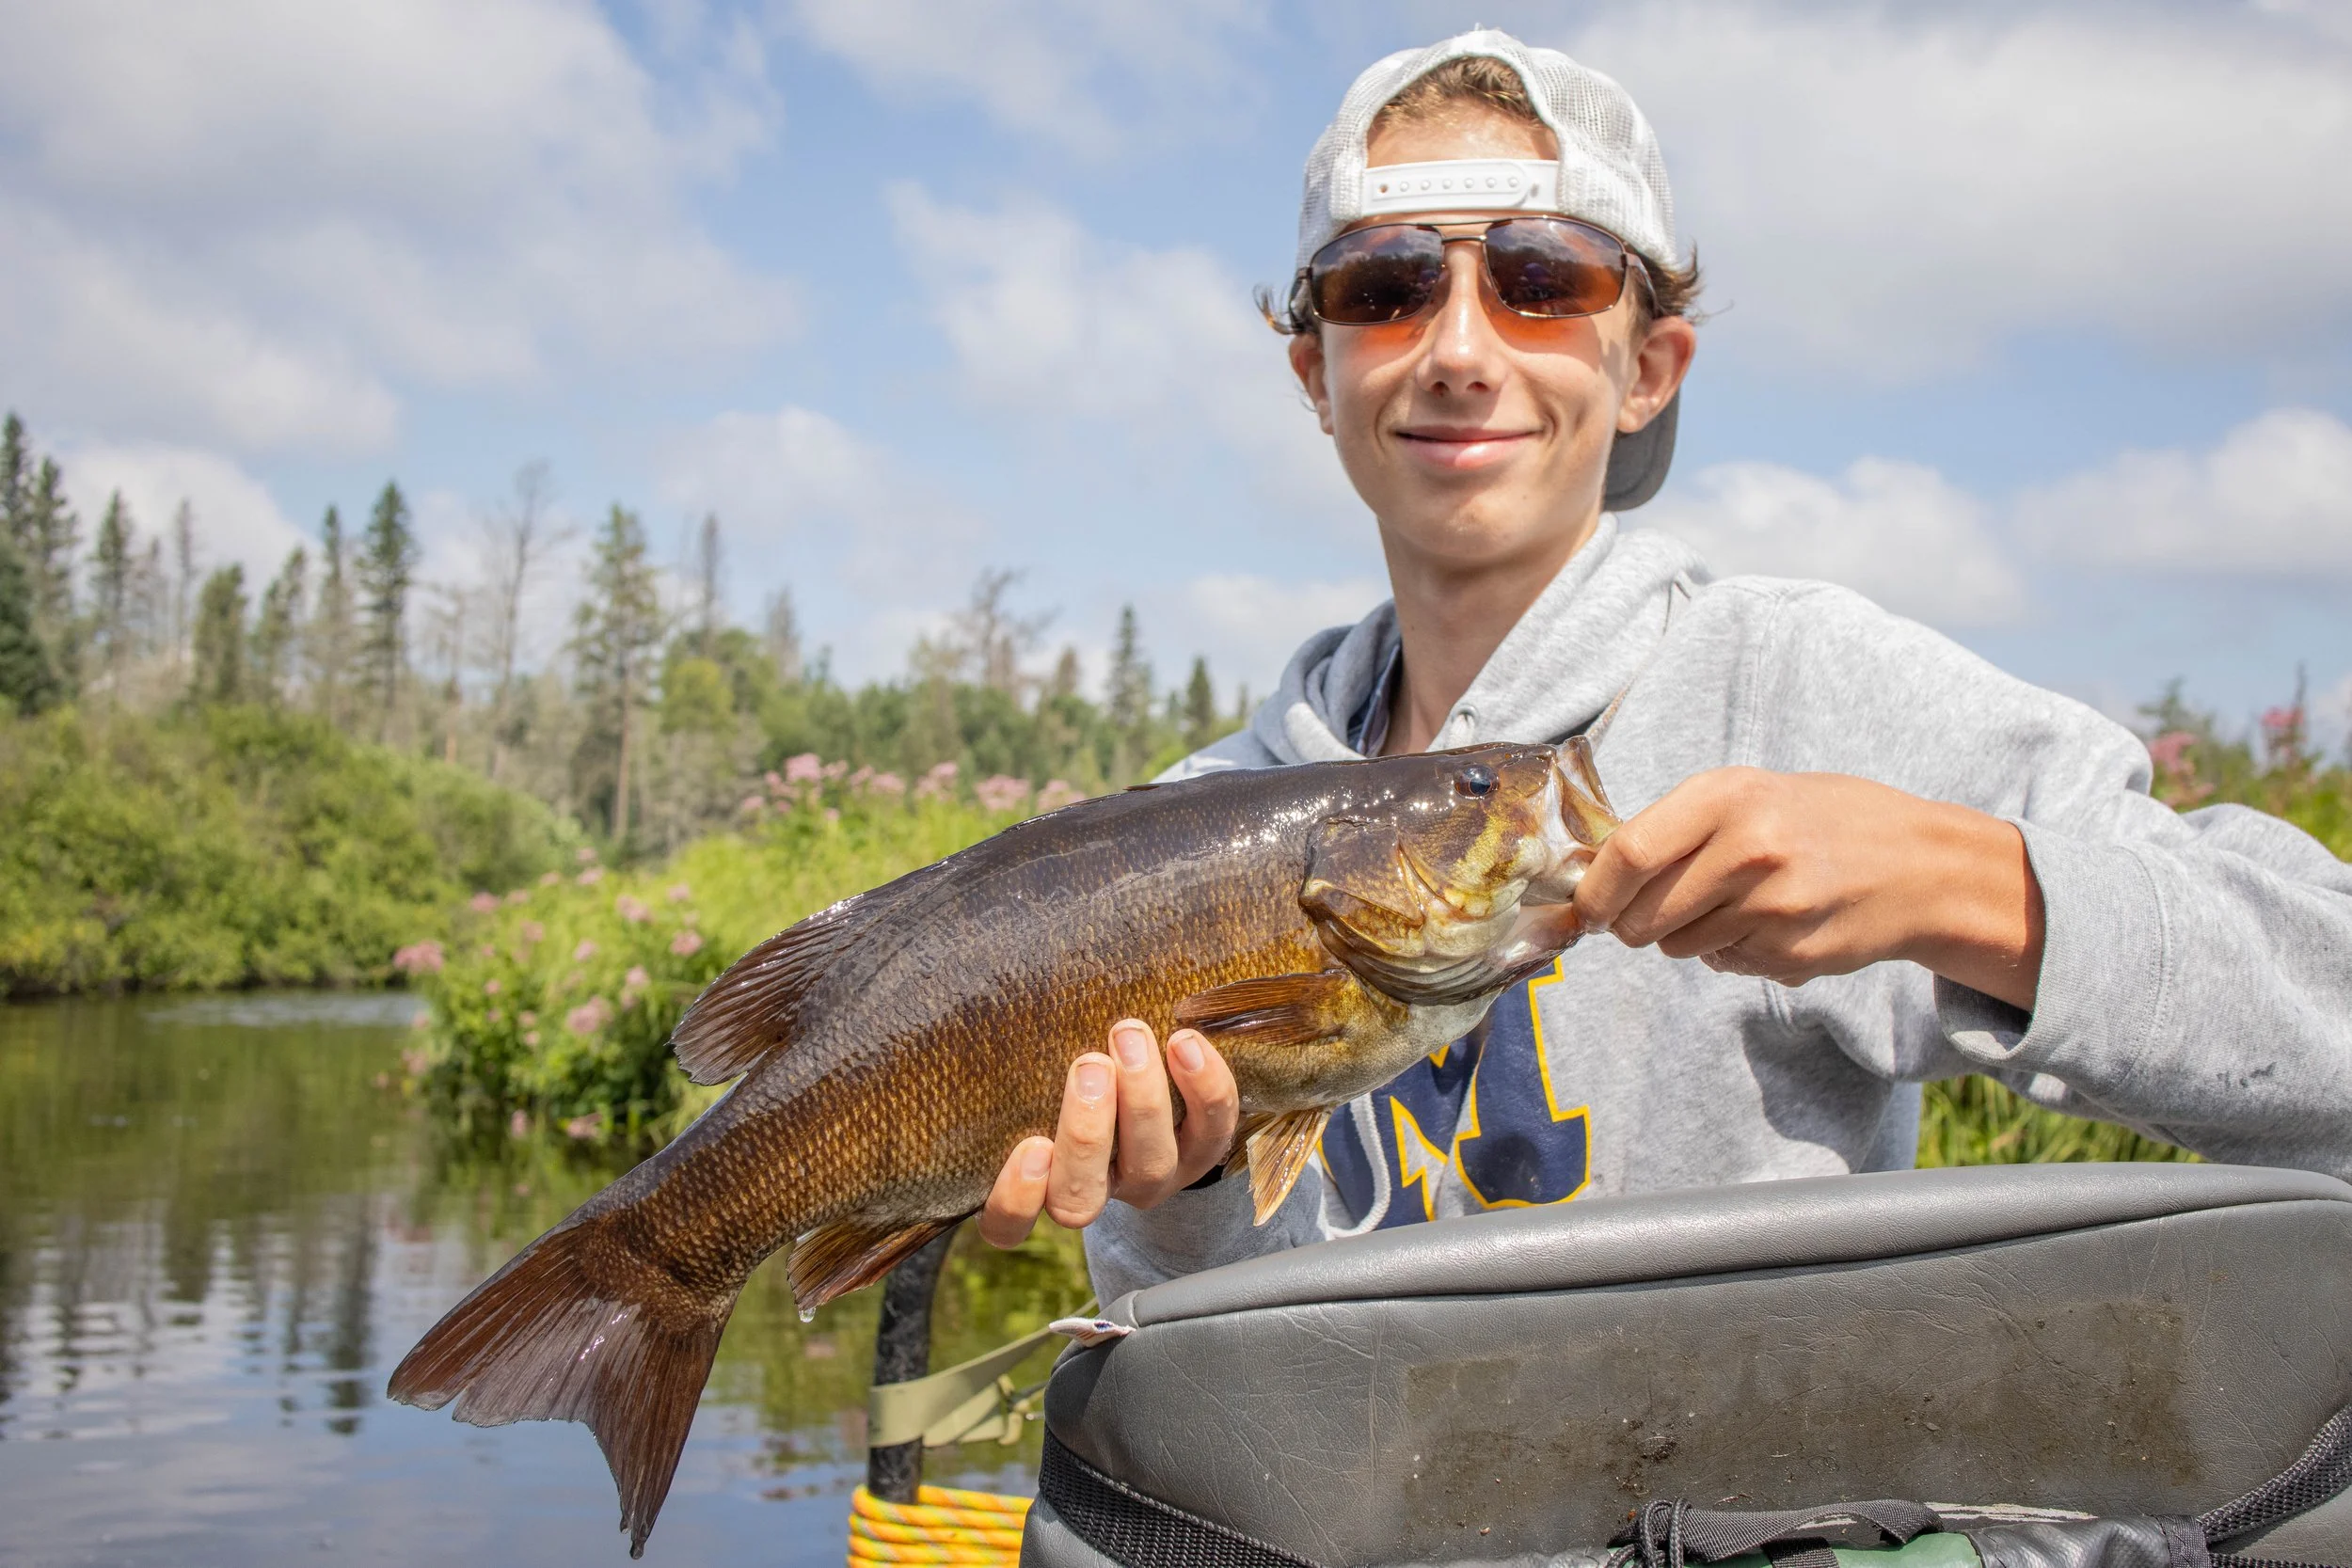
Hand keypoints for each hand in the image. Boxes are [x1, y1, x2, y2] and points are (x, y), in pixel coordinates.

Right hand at [977, 1018, 1239, 1247]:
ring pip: (1150, 1165)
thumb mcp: (1030, 1072)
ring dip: (1143, 1099)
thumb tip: (975, 991)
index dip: (1016, 1199)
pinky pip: (1214, 1135)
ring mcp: (1152, 1178)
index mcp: (1039, 1183)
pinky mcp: (1204, 1152)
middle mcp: (1095, 1190)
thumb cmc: (1068, 1071)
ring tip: (1131, 1035)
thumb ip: (1009, 1055)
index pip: (1007, 1225)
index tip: (1030, 1145)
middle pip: (1082, 1195)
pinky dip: (1205, 1091)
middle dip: (1087, 1131)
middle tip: (1089, 1065)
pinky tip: (1186, 1041)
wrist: (1147, 1084)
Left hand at [1571, 768, 2044, 1009]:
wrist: (1922, 866)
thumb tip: (1597, 876)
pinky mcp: (1790, 954)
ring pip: (1677, 947)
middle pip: (1642, 915)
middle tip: (1652, 912)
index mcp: (1727, 796)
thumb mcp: (1751, 794)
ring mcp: (1771, 907)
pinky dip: (1730, 951)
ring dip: (1685, 937)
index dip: (1595, 891)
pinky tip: (1772, 923)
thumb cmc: (1822, 820)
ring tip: (1735, 903)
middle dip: (1631, 924)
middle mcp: (1748, 849)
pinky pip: (1723, 964)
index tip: (1587, 906)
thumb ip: (1678, 827)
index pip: (1629, 854)